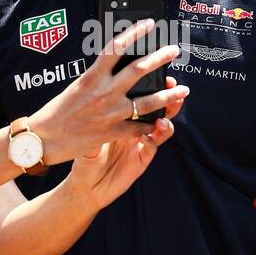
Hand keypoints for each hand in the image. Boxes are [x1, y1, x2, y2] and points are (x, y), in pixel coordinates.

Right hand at [30, 19, 188, 164]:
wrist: (44, 139)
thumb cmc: (58, 111)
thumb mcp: (78, 86)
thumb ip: (99, 77)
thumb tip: (118, 64)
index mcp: (92, 77)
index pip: (115, 48)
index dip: (134, 33)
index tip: (149, 24)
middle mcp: (103, 92)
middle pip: (138, 70)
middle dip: (160, 59)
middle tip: (174, 51)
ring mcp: (109, 113)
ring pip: (146, 102)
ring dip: (168, 95)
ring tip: (183, 90)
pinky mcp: (112, 133)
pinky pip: (139, 128)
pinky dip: (152, 125)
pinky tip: (163, 121)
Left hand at [66, 78, 182, 208]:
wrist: (83, 183)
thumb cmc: (82, 151)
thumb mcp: (88, 128)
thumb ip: (97, 111)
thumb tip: (98, 86)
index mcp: (124, 115)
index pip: (141, 96)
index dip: (152, 84)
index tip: (156, 71)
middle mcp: (136, 127)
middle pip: (158, 107)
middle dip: (168, 95)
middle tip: (173, 84)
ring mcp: (140, 143)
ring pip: (161, 128)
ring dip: (167, 119)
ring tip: (165, 116)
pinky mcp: (141, 160)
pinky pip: (151, 148)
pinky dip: (153, 141)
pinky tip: (150, 136)